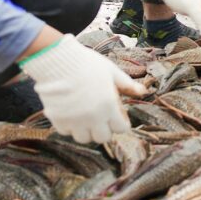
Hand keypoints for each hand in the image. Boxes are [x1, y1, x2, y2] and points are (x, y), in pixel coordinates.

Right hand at [20, 35, 143, 144]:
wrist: (57, 61)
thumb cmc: (87, 64)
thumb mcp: (111, 71)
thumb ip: (126, 84)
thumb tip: (143, 92)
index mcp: (109, 105)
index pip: (121, 129)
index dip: (120, 124)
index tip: (117, 118)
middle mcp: (93, 117)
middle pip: (102, 138)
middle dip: (104, 130)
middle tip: (101, 120)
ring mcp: (75, 120)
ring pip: (83, 138)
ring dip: (85, 131)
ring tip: (84, 119)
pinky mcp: (58, 119)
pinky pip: (65, 132)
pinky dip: (68, 127)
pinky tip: (69, 115)